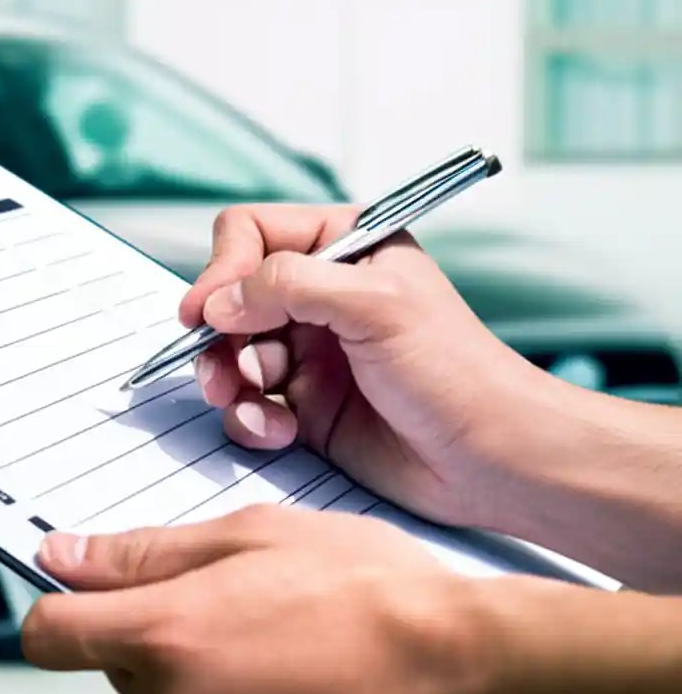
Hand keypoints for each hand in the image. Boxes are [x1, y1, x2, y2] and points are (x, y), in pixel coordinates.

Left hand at [22, 505, 495, 693]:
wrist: (450, 656)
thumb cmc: (365, 589)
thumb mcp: (246, 536)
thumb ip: (142, 552)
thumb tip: (67, 556)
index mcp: (166, 635)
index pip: (47, 635)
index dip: (56, 604)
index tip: (77, 588)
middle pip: (104, 662)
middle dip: (139, 626)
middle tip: (213, 596)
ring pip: (151, 692)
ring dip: (182, 661)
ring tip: (254, 631)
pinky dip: (216, 688)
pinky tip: (268, 664)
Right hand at [179, 204, 552, 525]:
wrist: (490, 459)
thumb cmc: (455, 371)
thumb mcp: (375, 304)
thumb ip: (289, 285)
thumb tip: (219, 301)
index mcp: (344, 248)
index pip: (253, 234)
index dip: (223, 269)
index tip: (205, 312)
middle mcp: (320, 295)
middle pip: (230, 298)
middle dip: (219, 337)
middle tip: (221, 373)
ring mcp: (310, 352)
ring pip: (230, 354)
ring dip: (230, 381)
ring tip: (250, 404)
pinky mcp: (305, 406)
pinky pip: (248, 404)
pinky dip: (251, 419)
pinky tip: (282, 432)